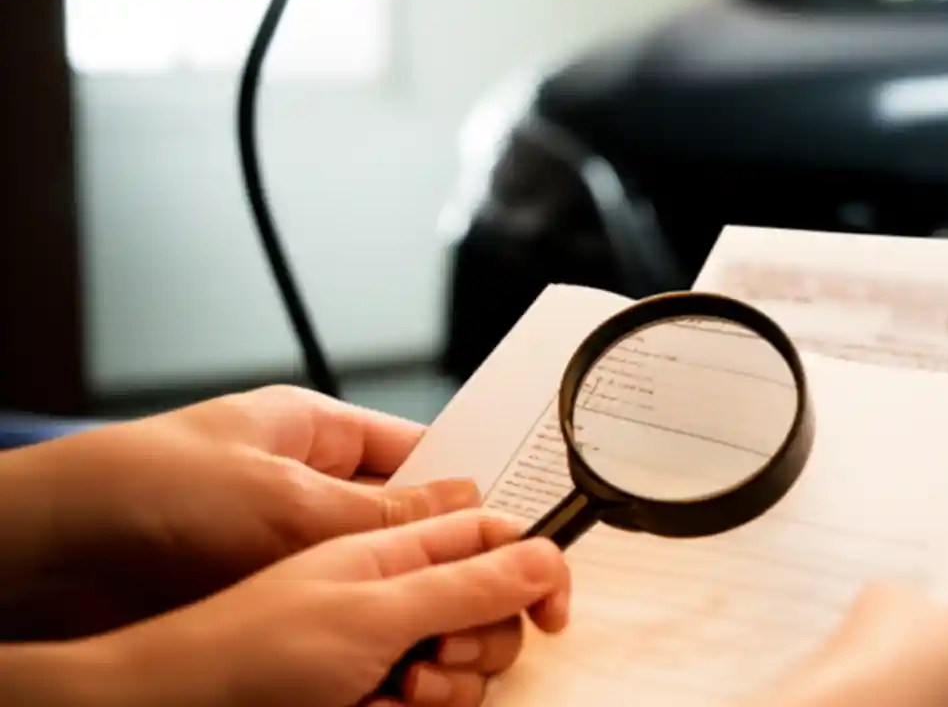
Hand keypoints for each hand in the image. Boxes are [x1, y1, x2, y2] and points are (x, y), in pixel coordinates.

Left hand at [0, 385, 478, 638]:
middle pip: (408, 524)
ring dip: (411, 607)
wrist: (52, 554)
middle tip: (488, 604)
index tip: (517, 535)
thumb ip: (384, 509)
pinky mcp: (267, 595)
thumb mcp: (285, 498)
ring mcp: (287, 544)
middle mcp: (309, 487)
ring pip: (380, 576)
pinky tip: (395, 655)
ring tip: (441, 639)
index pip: (421, 457)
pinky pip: (340, 613)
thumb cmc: (152, 492)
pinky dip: (369, 634)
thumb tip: (466, 506)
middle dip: (447, 564)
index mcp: (318, 435)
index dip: (471, 493)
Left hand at [87, 509, 571, 706]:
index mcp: (370, 503)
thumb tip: (537, 558)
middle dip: (473, 635)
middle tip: (438, 661)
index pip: (479, 516)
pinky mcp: (341, 667)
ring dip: (440, 684)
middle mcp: (367, 553)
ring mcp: (353, 614)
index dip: (527, 558)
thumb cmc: (227, 616)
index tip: (553, 612)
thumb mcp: (357, 593)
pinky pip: (407, 689)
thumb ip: (454, 574)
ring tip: (396, 695)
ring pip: (447, 648)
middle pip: (475, 589)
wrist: (151, 691)